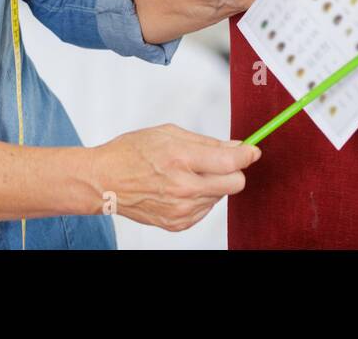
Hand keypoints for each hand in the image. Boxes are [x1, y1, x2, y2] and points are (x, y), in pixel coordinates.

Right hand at [90, 124, 260, 231]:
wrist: (104, 181)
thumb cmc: (132, 152)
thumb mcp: (169, 134)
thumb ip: (208, 142)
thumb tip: (237, 147)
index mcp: (181, 159)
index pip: (232, 161)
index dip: (248, 154)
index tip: (252, 150)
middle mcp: (183, 188)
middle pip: (235, 184)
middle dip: (233, 170)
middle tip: (218, 162)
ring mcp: (180, 210)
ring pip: (220, 197)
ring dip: (213, 184)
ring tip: (187, 173)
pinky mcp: (177, 224)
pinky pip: (206, 210)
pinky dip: (200, 198)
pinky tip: (181, 188)